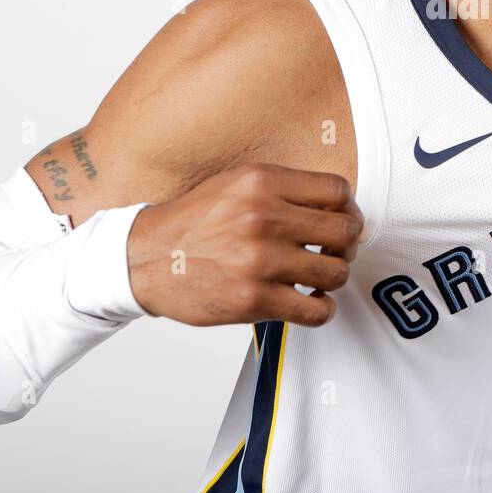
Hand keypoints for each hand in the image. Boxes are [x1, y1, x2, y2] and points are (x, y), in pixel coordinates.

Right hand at [127, 163, 363, 326]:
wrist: (144, 260)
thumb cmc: (194, 223)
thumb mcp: (236, 184)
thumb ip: (284, 189)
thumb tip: (337, 206)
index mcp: (262, 182)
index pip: (337, 191)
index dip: (348, 209)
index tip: (343, 221)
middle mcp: (264, 217)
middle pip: (345, 230)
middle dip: (347, 244)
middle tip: (336, 252)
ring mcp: (260, 260)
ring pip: (336, 272)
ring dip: (334, 278)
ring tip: (318, 278)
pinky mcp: (254, 300)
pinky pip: (315, 311)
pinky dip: (322, 310)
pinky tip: (310, 303)